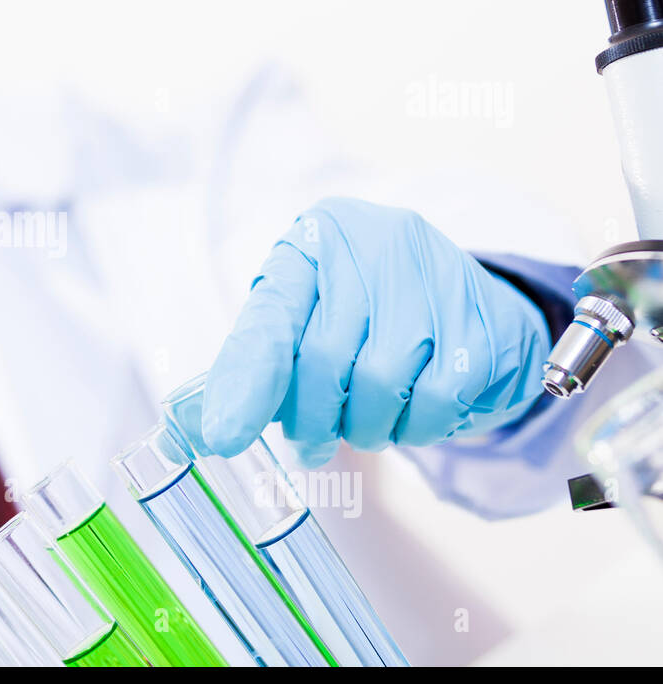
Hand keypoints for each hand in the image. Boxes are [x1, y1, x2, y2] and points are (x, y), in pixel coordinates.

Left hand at [201, 197, 550, 466]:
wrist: (475, 303)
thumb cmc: (367, 315)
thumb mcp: (304, 316)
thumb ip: (255, 362)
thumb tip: (198, 429)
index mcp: (317, 240)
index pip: (270, 317)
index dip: (246, 383)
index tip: (224, 437)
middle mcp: (376, 246)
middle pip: (322, 361)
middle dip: (312, 419)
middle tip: (311, 444)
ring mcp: (438, 280)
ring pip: (378, 384)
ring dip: (366, 426)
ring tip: (368, 420)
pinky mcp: (485, 325)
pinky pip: (435, 401)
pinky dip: (418, 427)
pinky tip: (415, 413)